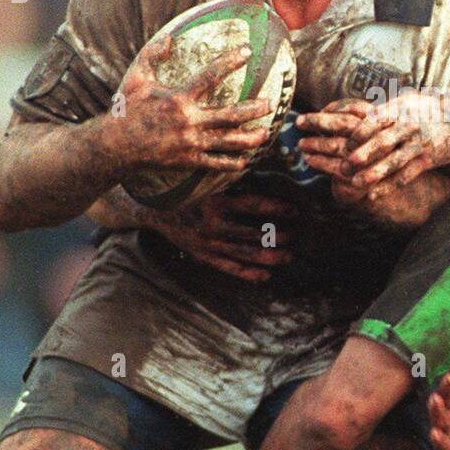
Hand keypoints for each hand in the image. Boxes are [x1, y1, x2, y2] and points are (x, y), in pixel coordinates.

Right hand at [101, 40, 272, 173]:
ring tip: (266, 133)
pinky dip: (233, 162)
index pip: (211, 76)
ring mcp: (190, 142)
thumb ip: (152, 54)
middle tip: (270, 103)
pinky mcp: (188, 160)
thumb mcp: (136, 78)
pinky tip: (246, 160)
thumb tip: (171, 38)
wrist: (115, 146)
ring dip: (250, 138)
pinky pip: (216, 162)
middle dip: (253, 109)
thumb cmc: (127, 110)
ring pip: (228, 141)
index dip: (230, 62)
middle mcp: (188, 121)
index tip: (247, 52)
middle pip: (230, 114)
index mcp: (178, 98)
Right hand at [155, 192, 298, 281]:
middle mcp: (212, 225)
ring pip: (244, 253)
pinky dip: (248, 273)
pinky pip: (228, 267)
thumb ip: (232, 181)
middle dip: (278, 235)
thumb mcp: (206, 180)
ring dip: (269, 256)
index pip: (254, 206)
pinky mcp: (203, 256)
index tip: (295, 210)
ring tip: (288, 256)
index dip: (277, 208)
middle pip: (253, 233)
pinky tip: (265, 276)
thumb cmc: (185, 190)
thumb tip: (264, 174)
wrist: (154, 210)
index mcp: (215, 202)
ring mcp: (207, 244)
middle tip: (295, 235)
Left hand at [297, 90, 449, 190]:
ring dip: (373, 174)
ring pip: (393, 161)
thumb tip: (353, 113)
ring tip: (356, 184)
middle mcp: (407, 126)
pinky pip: (406, 175)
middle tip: (342, 166)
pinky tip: (374, 194)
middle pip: (380, 142)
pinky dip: (389, 185)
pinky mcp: (427, 159)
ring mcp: (417, 144)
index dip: (355, 134)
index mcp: (397, 110)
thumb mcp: (404, 101)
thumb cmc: (426, 109)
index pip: (372, 122)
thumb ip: (381, 109)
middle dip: (360, 155)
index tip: (341, 145)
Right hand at [428, 369, 449, 449]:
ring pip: (442, 443)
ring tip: (434, 432)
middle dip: (436, 410)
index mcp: (448, 413)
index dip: (445, 388)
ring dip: (438, 438)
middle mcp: (445, 430)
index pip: (444, 398)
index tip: (448, 376)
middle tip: (436, 398)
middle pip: (438, 419)